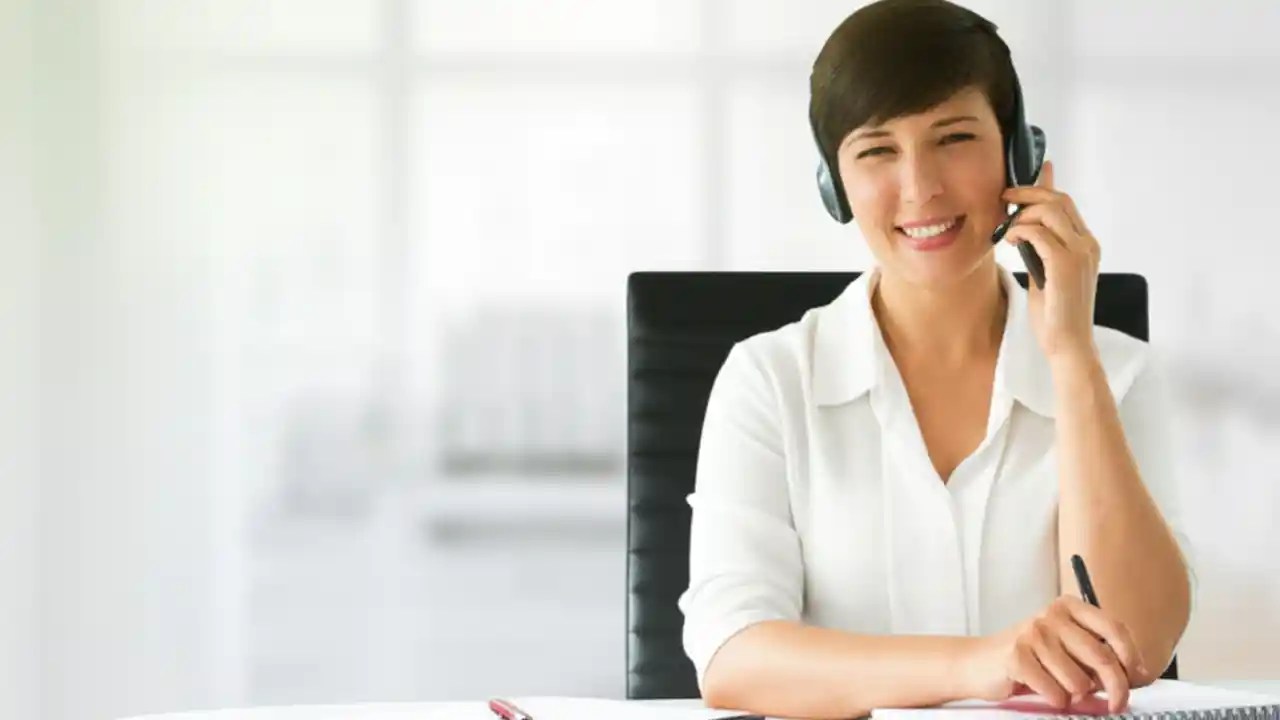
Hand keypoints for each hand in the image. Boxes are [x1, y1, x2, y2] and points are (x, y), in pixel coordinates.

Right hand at [958, 596, 1149, 713]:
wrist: (979, 663)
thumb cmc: (1030, 658)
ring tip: (1063, 690)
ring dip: (1076, 696)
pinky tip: (1045, 693)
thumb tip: (1139, 676)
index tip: (1138, 679)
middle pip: (1102, 657)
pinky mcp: (1017, 656)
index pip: (1114, 628)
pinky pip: (1055, 691)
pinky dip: (1055, 700)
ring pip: (1079, 681)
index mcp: (1069, 607)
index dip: (1133, 658)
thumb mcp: (1066, 649)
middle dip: (1117, 688)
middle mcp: (1051, 615)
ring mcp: (1033, 633)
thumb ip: (1097, 656)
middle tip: (1117, 704)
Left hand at [1000, 160, 1100, 361]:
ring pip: (1049, 211)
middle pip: (1059, 200)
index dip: (1043, 187)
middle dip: (1028, 193)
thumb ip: (1040, 249)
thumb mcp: (1045, 273)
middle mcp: (1087, 244)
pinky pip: (1038, 233)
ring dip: (1022, 213)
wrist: (1067, 343)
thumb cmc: (1055, 313)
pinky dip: (1020, 230)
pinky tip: (1009, 239)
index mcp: (1086, 245)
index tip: (1021, 181)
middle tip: (1004, 198)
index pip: (1066, 204)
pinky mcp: (1065, 264)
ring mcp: (1080, 252)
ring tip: (1006, 229)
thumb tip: (1024, 231)